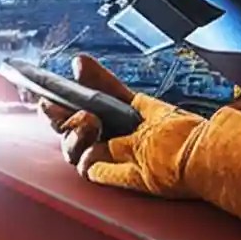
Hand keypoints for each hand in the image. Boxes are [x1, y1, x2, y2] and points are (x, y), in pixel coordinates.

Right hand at [39, 55, 206, 196]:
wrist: (195, 149)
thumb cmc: (169, 126)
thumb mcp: (131, 100)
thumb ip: (102, 83)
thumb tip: (77, 61)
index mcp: (99, 125)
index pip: (66, 117)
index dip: (53, 109)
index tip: (46, 98)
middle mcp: (99, 144)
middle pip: (65, 135)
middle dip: (60, 121)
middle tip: (70, 110)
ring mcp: (105, 162)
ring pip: (72, 153)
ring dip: (73, 137)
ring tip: (89, 120)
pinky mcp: (114, 178)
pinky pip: (89, 170)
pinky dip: (87, 158)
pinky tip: (93, 149)